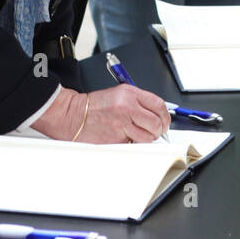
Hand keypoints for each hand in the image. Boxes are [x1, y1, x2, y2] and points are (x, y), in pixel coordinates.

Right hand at [31, 85, 170, 142]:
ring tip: (136, 134)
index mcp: (130, 93)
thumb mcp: (119, 94)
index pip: (159, 105)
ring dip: (145, 138)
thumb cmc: (95, 106)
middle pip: (156, 123)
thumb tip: (157, 114)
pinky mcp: (116, 139)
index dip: (165, 116)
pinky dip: (132, 144)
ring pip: (148, 137)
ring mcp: (122, 124)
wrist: (74, 115)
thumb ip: (139, 101)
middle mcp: (128, 107)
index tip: (165, 121)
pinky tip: (123, 138)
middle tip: (154, 131)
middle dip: (158, 130)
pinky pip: (133, 145)